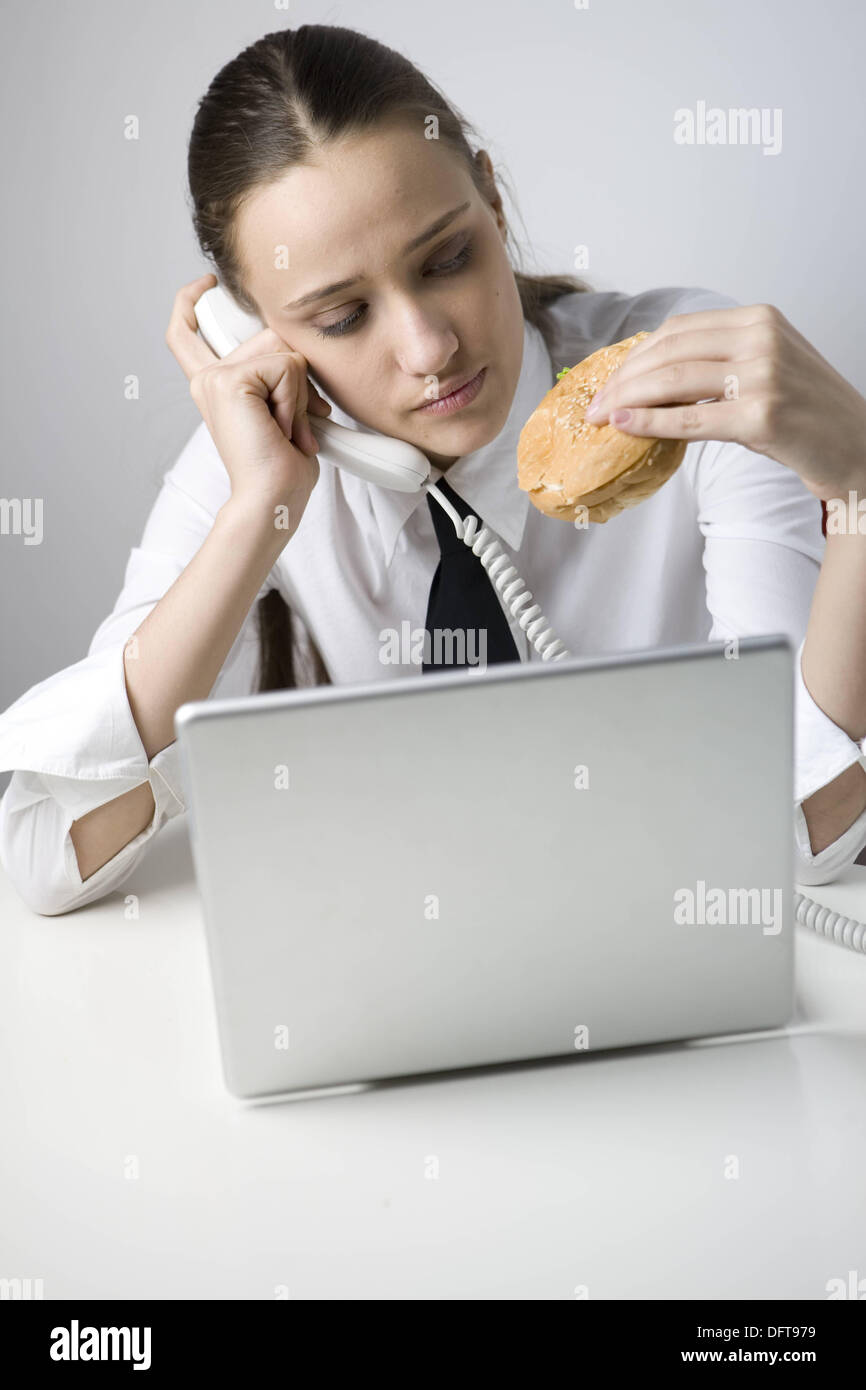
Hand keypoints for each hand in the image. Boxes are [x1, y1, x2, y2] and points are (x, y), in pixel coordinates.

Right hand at [165, 273, 332, 527]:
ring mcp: (215, 377)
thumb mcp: (281, 410)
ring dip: (301, 394)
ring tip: (287, 430)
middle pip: (269, 334)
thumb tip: (298, 353)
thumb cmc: (280, 467)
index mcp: (212, 385)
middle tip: (294, 422)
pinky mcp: (231, 380)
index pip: (187, 330)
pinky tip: (284, 429)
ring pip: (284, 351)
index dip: (192, 300)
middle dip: (298, 376)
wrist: (270, 500)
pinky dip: (297, 400)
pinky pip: (288, 367)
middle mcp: (207, 377)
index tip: (208, 283)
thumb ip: (279, 376)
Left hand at [584, 303, 865, 501]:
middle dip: (623, 380)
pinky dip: (650, 423)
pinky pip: (690, 419)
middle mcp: (761, 339)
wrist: (856, 447)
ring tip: (601, 418)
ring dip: (627, 401)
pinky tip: (625, 426)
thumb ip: (715, 364)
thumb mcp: (764, 369)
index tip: (609, 379)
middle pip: (669, 353)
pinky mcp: (761, 417)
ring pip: (673, 382)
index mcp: (759, 319)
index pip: (678, 330)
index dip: (635, 355)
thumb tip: (650, 379)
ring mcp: (763, 376)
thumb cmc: (807, 415)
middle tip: (594, 404)